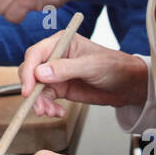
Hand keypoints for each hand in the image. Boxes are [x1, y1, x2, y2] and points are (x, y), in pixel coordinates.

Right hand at [18, 30, 147, 116]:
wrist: (127, 84)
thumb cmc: (113, 66)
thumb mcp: (91, 66)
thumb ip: (65, 69)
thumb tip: (40, 73)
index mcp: (60, 42)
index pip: (35, 54)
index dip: (28, 71)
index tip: (29, 89)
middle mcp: (55, 56)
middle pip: (31, 71)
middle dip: (32, 91)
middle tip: (38, 106)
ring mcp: (56, 73)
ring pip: (36, 88)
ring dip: (40, 102)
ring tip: (51, 112)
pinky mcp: (60, 88)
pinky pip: (45, 98)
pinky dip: (48, 107)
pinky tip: (58, 112)